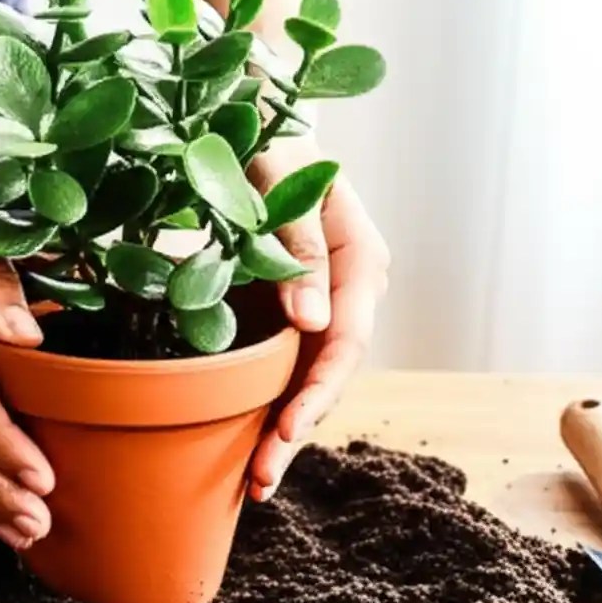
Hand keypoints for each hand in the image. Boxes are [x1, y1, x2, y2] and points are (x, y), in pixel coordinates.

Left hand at [244, 139, 390, 500]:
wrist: (254, 120)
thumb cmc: (271, 144)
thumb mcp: (283, 184)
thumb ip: (302, 249)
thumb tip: (313, 323)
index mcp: (362, 263)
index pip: (348, 340)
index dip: (318, 390)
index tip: (285, 428)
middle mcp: (348, 293)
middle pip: (328, 373)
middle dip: (296, 429)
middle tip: (260, 481)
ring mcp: (318, 305)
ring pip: (304, 378)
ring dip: (280, 429)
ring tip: (252, 482)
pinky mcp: (286, 310)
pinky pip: (280, 363)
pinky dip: (262, 402)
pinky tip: (240, 442)